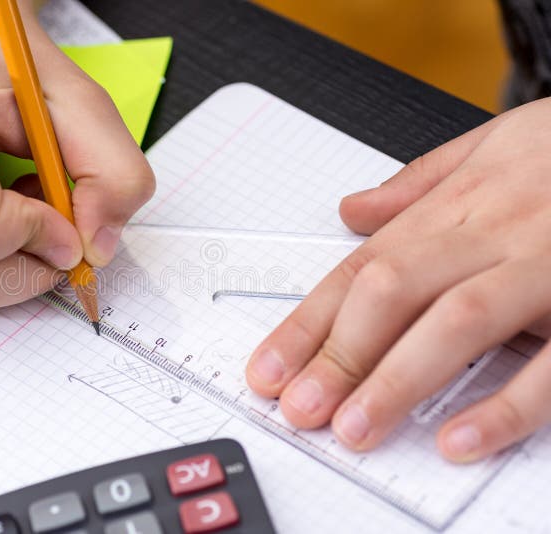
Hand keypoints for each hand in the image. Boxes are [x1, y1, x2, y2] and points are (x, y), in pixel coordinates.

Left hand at [246, 97, 550, 461]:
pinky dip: (506, 403)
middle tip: (300, 409)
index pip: (359, 270)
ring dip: (397, 380)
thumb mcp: (491, 144)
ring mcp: (541, 268)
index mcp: (454, 207)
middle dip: (338, 356)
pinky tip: (460, 437)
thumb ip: (417, 183)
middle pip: (391, 292)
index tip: (269, 369)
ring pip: (454, 321)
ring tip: (354, 428)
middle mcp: (488, 234)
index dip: (307, 324)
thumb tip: (351, 211)